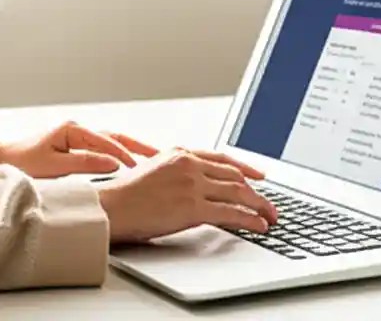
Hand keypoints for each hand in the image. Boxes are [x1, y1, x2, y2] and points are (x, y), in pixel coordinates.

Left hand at [0, 121, 158, 178]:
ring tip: (155, 159)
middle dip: (138, 147)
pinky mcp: (76, 148)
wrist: (2, 162)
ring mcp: (78, 138)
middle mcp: (77, 131)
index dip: (124, 156)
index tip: (140, 168)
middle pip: (115, 137)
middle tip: (162, 156)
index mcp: (72, 131)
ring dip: (132, 150)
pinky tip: (133, 163)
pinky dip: (121, 154)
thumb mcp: (53, 166)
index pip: (106, 142)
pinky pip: (105, 149)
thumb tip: (113, 163)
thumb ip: (84, 163)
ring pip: (112, 142)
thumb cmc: (23, 165)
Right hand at [96, 148, 277, 242]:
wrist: (110, 207)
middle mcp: (188, 165)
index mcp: (179, 153)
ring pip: (237, 193)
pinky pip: (230, 213)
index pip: (221, 159)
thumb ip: (178, 173)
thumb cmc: (125, 196)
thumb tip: (199, 186)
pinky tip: (258, 226)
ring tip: (270, 217)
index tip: (258, 175)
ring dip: (259, 206)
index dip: (244, 168)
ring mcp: (192, 185)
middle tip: (269, 204)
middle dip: (256, 191)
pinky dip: (249, 219)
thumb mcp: (153, 171)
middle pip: (234, 176)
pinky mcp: (192, 207)